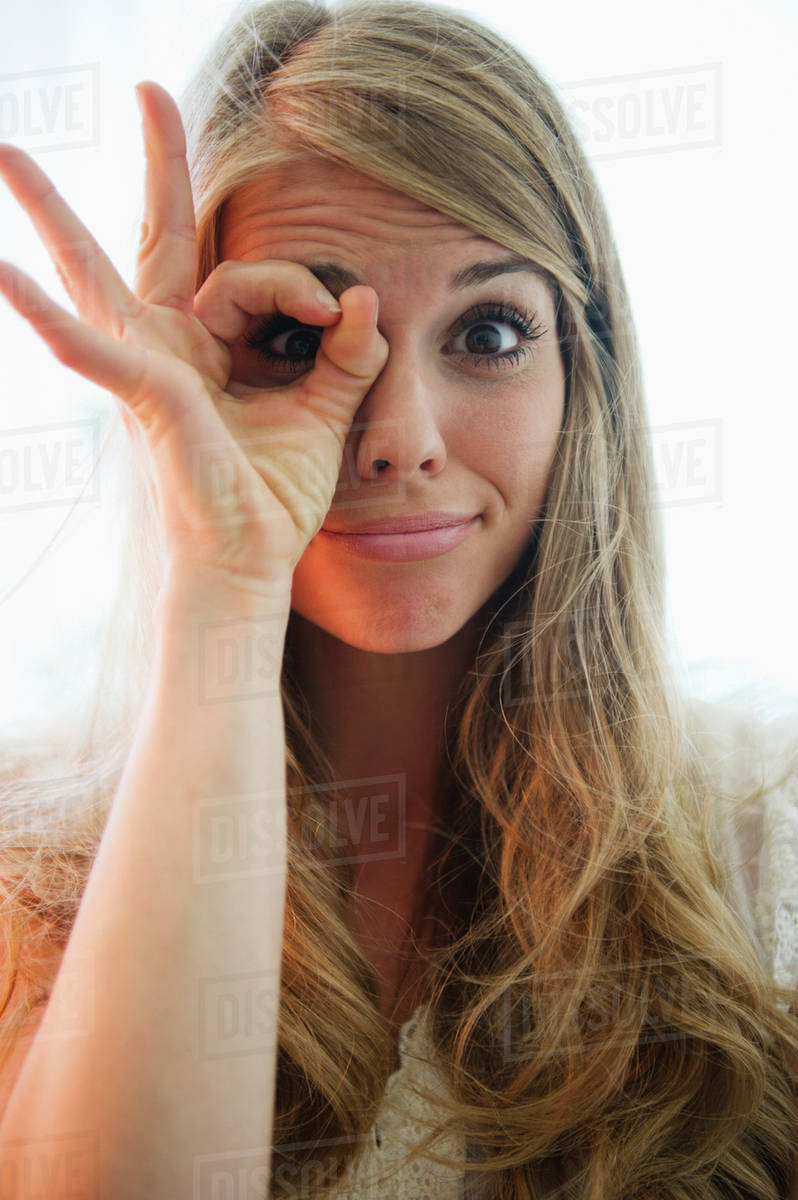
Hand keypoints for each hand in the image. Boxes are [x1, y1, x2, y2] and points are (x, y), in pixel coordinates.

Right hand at [0, 81, 387, 596]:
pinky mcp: (145, 397)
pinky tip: (4, 275)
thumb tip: (364, 298)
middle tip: (147, 90)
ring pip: (98, 273)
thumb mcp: (322, 414)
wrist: (249, 562)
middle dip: (157, 166)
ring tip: (5, 152)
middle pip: (156, 239)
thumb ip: (347, 357)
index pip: (250, 277)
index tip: (335, 315)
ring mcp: (147, 367)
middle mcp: (170, 346)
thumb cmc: (272, 496)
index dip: (297, 287)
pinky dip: (52, 316)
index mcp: (209, 348)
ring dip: (52, 214)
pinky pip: (96, 349)